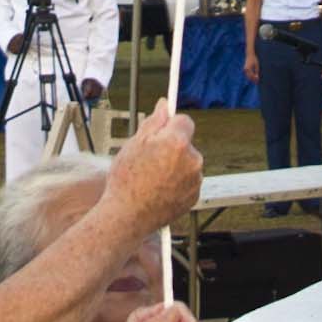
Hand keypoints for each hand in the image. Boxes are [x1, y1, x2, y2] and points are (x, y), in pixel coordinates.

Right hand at [112, 103, 203, 232]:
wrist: (127, 216)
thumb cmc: (126, 180)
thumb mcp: (134, 144)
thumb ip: (154, 122)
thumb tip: (165, 105)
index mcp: (178, 143)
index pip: (184, 121)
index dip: (171, 124)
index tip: (161, 130)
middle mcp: (193, 160)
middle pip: (186, 143)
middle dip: (171, 146)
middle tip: (149, 159)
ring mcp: (195, 180)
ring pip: (186, 163)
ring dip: (174, 165)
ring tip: (151, 178)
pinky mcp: (194, 196)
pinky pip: (187, 181)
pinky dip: (177, 182)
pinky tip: (158, 189)